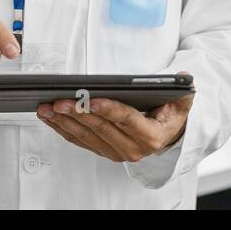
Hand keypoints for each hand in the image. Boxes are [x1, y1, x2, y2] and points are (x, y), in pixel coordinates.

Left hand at [36, 74, 193, 163]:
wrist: (167, 135)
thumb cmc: (170, 115)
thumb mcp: (182, 103)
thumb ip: (183, 92)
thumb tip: (183, 77)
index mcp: (151, 136)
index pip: (126, 120)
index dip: (108, 109)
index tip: (91, 100)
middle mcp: (133, 149)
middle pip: (101, 128)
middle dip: (78, 113)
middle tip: (59, 101)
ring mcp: (116, 152)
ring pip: (86, 136)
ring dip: (64, 121)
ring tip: (47, 108)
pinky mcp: (103, 151)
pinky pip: (79, 141)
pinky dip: (62, 128)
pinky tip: (50, 117)